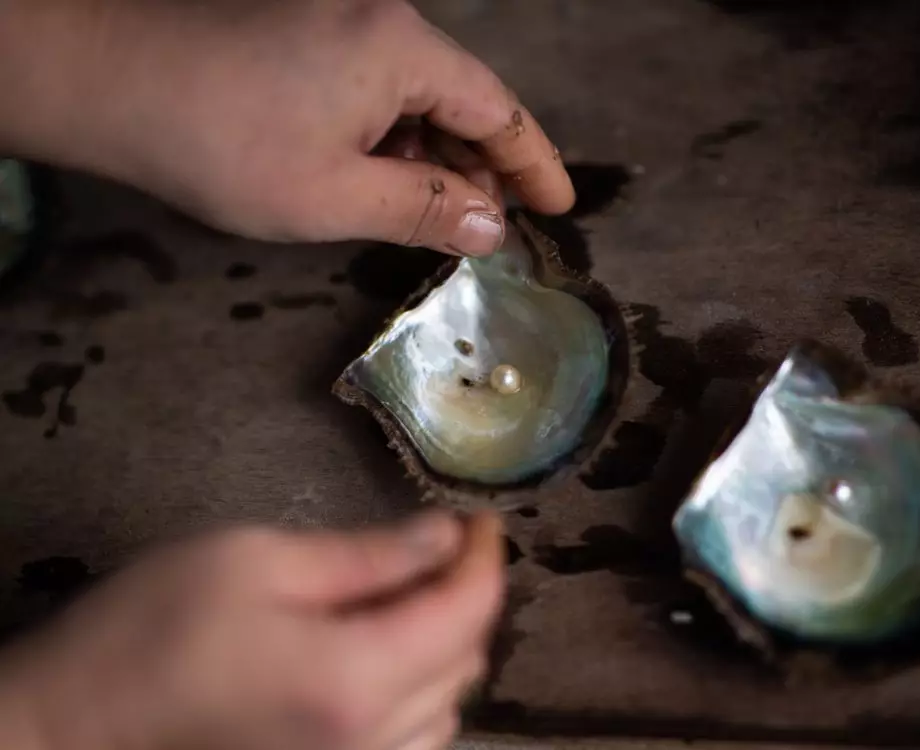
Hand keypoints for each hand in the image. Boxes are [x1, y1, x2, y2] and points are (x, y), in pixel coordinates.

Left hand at [0, 0, 574, 255]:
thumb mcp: (336, 194)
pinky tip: (382, 180)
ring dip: (431, 158)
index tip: (559, 207)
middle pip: (458, 99)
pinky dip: (389, 137)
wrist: (108, 81)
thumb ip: (425, 209)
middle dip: (480, 169)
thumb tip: (493, 227)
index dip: (533, 163)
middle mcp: (381, 19)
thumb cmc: (224, 144)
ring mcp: (340, 18)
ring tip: (437, 218)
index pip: (497, 109)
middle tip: (490, 230)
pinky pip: (373, 86)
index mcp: (400, 49)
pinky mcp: (306, 29)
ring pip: (414, 96)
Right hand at [0, 511, 504, 749]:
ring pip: (448, 705)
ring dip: (447, 643)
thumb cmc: (156, 629)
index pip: (467, 612)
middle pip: (467, 659)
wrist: (79, 725)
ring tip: (411, 592)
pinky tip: (384, 653)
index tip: (476, 516)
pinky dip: (421, 689)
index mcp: (358, 678)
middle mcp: (375, 740)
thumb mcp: (258, 561)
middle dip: (466, 593)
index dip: (484, 556)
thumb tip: (445, 535)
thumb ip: (367, 554)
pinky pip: (414, 739)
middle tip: (438, 543)